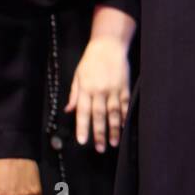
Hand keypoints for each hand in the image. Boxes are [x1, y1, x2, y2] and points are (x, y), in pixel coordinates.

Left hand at [66, 25, 130, 152]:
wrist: (108, 46)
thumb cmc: (90, 61)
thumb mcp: (78, 76)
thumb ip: (75, 94)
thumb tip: (69, 110)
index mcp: (86, 88)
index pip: (83, 112)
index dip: (83, 127)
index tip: (83, 141)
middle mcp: (100, 90)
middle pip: (99, 115)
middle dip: (100, 133)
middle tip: (100, 149)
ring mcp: (113, 89)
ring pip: (114, 113)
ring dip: (114, 129)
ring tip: (114, 142)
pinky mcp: (124, 86)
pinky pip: (124, 104)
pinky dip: (124, 116)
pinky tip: (124, 126)